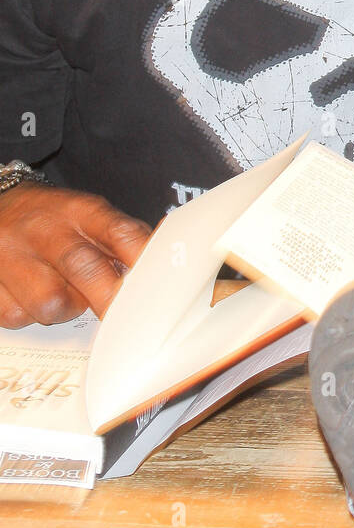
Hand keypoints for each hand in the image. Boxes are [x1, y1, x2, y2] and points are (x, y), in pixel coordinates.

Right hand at [0, 183, 151, 327]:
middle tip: (124, 317)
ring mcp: (11, 254)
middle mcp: (45, 229)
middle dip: (109, 299)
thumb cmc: (53, 219)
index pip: (120, 233)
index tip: (158, 286)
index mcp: (79, 210)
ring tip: (65, 294)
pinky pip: (17, 315)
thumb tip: (164, 261)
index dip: (142, 261)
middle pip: (84, 268)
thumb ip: (122, 240)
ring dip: (65, 309)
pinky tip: (29, 295)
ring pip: (51, 302)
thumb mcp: (88, 214)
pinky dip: (29, 314)